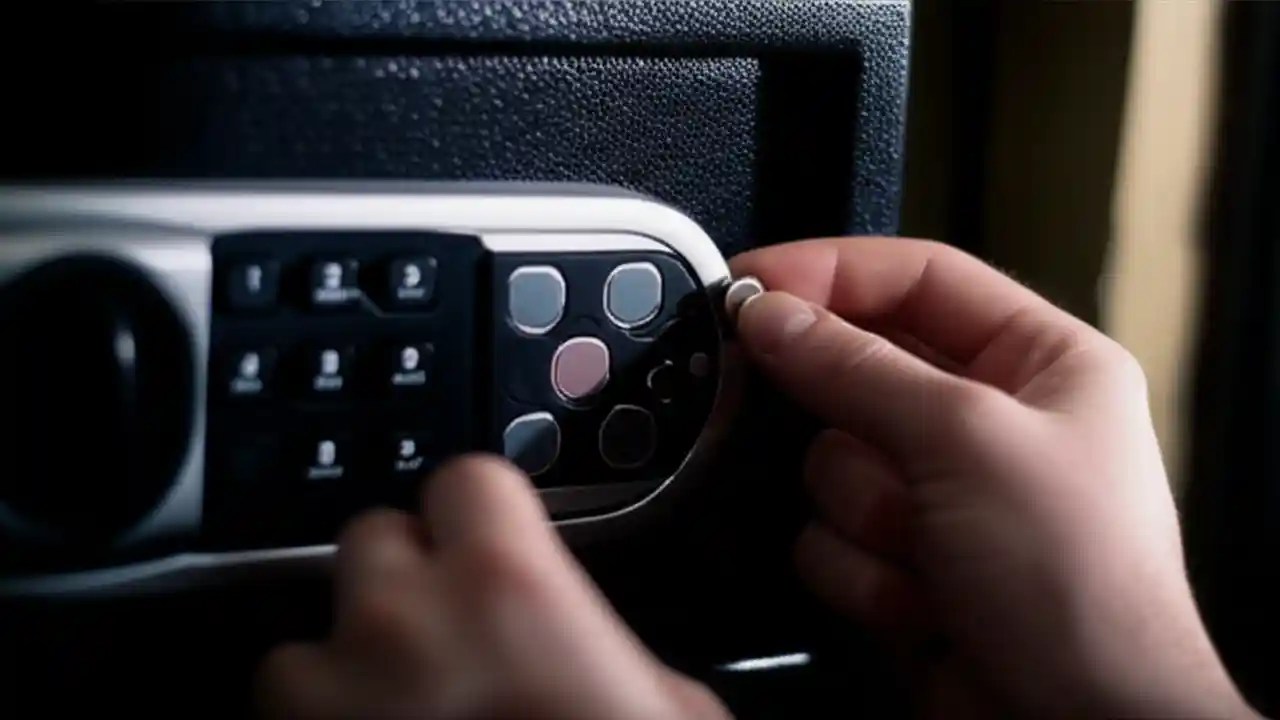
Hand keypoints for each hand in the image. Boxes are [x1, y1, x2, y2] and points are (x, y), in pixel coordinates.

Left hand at [257, 455, 728, 719]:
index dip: (482, 516)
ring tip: (397, 719)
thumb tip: (584, 645)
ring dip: (344, 669)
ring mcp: (331, 700)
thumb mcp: (666, 705)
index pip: (466, 481)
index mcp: (507, 585)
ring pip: (305, 642)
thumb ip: (604, 645)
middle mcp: (404, 624)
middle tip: (448, 641)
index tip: (488, 543)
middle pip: (373, 541)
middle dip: (405, 582)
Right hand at [732, 237, 1257, 718]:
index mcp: (1041, 363)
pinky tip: (922, 600)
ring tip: (929, 550)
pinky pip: (827, 534)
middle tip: (872, 453)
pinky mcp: (902, 559)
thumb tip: (773, 316)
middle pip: (860, 373)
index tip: (753, 286)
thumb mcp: (968, 440)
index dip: (832, 274)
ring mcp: (942, 496)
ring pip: (832, 462)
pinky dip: (863, 572)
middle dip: (858, 429)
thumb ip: (856, 367)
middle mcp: (991, 422)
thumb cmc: (1081, 587)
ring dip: (869, 516)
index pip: (918, 277)